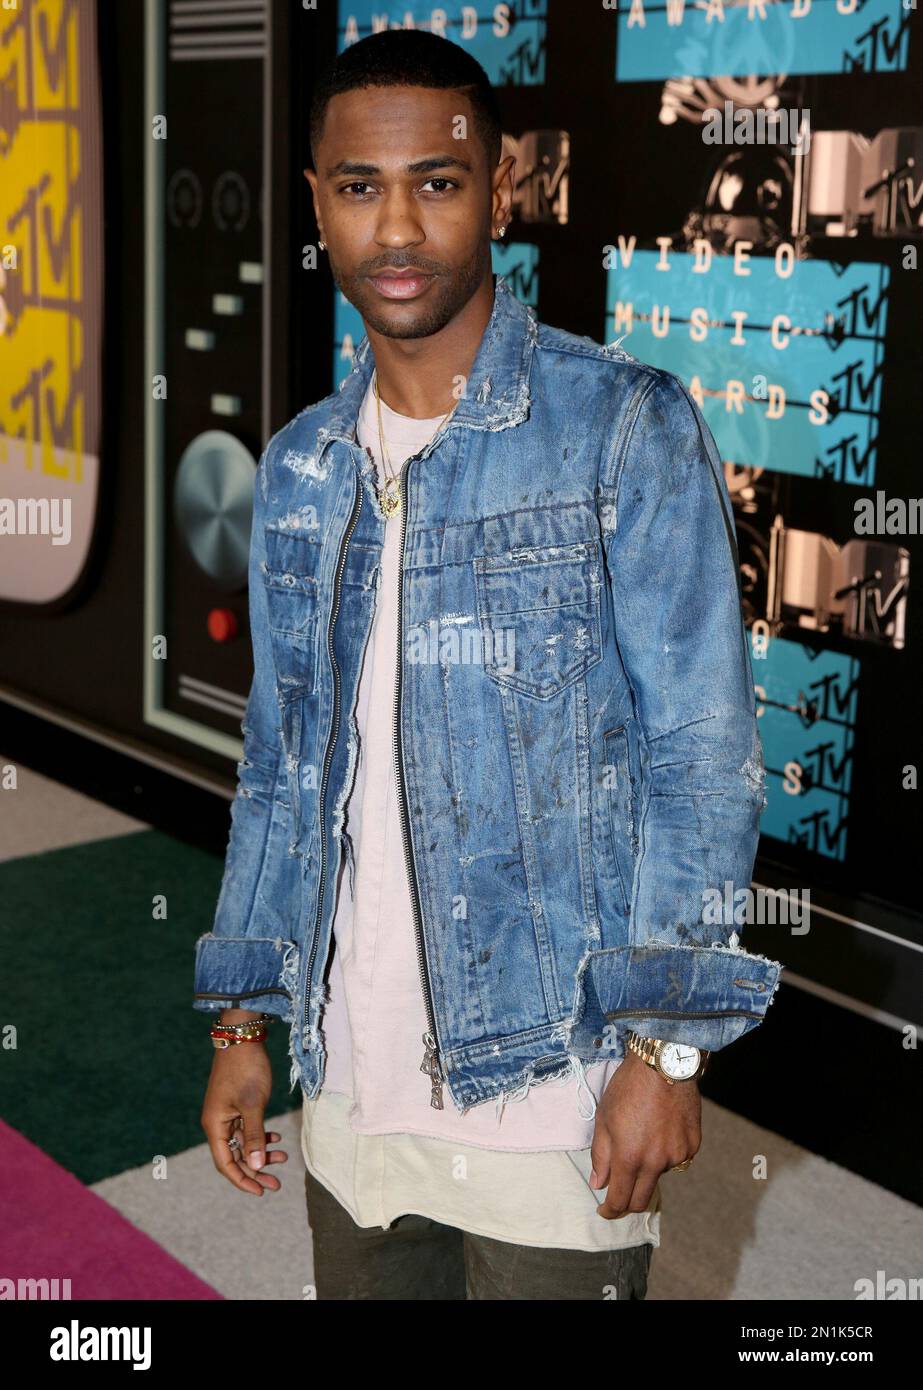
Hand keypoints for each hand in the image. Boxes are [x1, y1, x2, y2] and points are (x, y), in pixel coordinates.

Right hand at [201, 1042, 287, 1195]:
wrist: (243, 1038)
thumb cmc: (246, 1069)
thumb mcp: (253, 1104)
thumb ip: (255, 1136)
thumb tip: (256, 1166)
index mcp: (215, 1126)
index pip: (226, 1164)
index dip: (242, 1180)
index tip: (261, 1192)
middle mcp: (217, 1124)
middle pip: (235, 1157)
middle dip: (255, 1170)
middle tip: (276, 1184)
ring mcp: (225, 1114)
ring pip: (242, 1144)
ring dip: (261, 1152)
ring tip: (283, 1158)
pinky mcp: (235, 1106)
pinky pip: (246, 1129)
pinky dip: (260, 1136)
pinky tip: (276, 1137)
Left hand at [589, 1049, 700, 1218]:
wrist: (664, 1064)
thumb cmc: (628, 1087)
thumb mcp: (604, 1119)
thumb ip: (601, 1155)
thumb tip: (598, 1183)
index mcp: (630, 1157)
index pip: (620, 1199)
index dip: (610, 1210)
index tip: (604, 1211)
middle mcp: (656, 1162)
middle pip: (642, 1200)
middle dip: (627, 1202)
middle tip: (618, 1194)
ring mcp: (678, 1155)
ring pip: (659, 1175)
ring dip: (647, 1168)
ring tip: (642, 1136)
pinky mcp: (693, 1145)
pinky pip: (676, 1159)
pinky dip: (665, 1153)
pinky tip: (661, 1129)